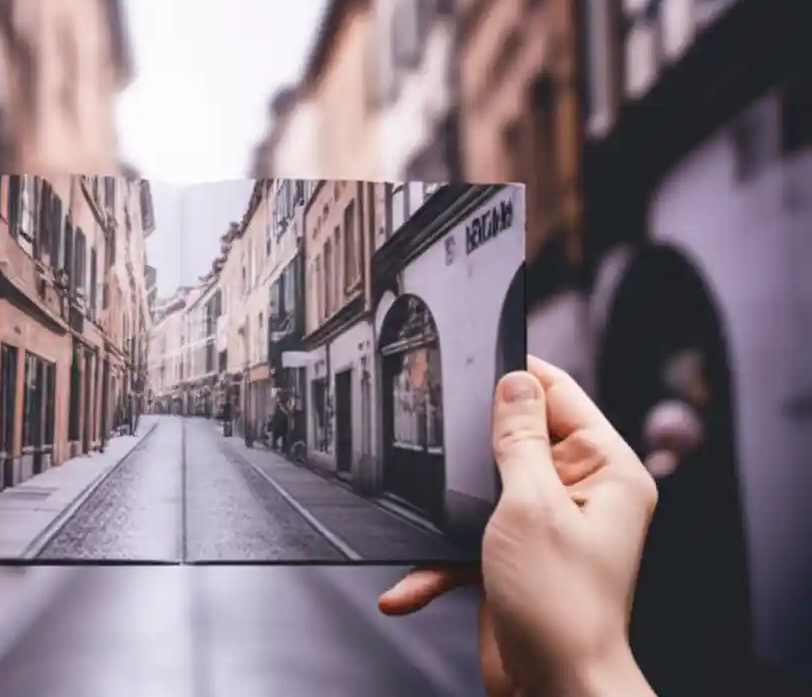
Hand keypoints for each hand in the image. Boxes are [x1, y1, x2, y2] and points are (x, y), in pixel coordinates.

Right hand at [378, 357, 657, 695]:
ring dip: (446, 515)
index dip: (522, 374)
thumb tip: (516, 382)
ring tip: (423, 519)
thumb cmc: (561, 607)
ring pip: (483, 492)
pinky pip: (466, 543)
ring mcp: (546, 529)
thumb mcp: (530, 504)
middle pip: (518, 441)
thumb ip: (520, 439)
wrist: (554, 690)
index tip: (480, 355)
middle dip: (472, 448)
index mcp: (606, 472)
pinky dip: (436, 563)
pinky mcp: (514, 561)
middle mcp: (581, 496)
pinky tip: (410, 584)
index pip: (564, 397)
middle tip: (438, 438)